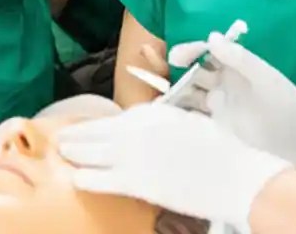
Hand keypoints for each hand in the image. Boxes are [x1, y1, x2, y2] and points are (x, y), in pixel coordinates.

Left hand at [58, 101, 290, 228]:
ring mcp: (132, 155)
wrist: (235, 176)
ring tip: (63, 155)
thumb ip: (160, 125)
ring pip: (88, 152)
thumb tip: (143, 132)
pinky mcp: (135, 181)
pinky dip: (84, 178)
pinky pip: (98, 179)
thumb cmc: (219, 151)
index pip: (110, 118)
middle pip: (93, 132)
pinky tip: (76, 179)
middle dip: (73, 136)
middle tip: (60, 140)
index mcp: (151, 113)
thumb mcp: (187, 123)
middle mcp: (136, 129)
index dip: (93, 126)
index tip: (85, 130)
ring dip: (73, 154)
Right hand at [168, 32, 295, 179]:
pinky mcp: (219, 129)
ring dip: (174, 97)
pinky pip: (194, 119)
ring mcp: (220, 108)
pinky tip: (168, 121)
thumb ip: (240, 59)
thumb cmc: (289, 106)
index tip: (175, 57)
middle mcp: (224, 85)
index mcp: (236, 68)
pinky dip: (180, 118)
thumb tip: (210, 37)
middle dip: (176, 74)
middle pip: (193, 74)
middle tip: (159, 80)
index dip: (189, 51)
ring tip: (159, 104)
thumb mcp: (266, 78)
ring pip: (189, 97)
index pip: (206, 53)